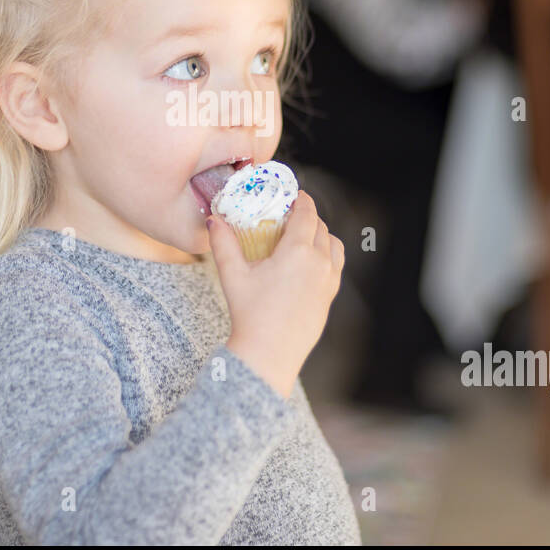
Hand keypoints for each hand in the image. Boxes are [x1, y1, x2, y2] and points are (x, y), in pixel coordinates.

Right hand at [207, 191, 344, 398]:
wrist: (269, 354)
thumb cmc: (250, 315)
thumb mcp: (233, 275)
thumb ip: (223, 242)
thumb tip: (213, 220)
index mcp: (298, 251)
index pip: (307, 214)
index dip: (302, 200)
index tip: (294, 195)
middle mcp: (320, 262)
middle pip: (321, 227)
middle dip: (309, 216)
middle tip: (291, 215)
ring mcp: (329, 281)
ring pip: (334, 246)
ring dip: (321, 235)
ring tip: (302, 237)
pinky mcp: (330, 297)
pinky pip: (336, 266)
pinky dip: (327, 255)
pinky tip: (308, 263)